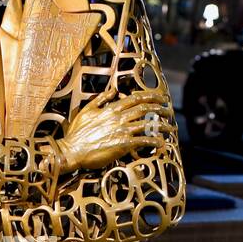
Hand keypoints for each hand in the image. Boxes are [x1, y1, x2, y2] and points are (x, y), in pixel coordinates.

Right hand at [56, 87, 171, 172]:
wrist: (72, 150)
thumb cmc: (77, 133)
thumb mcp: (87, 111)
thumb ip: (101, 100)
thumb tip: (113, 91)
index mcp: (112, 109)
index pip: (135, 98)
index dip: (151, 96)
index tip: (161, 96)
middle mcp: (119, 118)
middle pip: (145, 109)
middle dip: (160, 108)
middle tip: (169, 110)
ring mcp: (122, 131)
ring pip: (147, 124)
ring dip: (161, 125)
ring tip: (170, 127)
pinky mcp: (123, 145)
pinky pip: (143, 141)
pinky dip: (154, 141)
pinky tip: (161, 143)